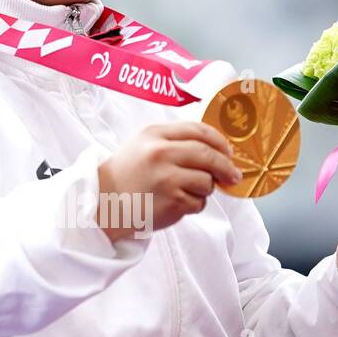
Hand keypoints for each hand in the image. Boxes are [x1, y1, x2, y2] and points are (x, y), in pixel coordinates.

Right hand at [96, 121, 242, 243]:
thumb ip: (175, 141)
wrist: (104, 203)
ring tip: (186, 191)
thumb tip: (218, 150)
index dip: (219, 141)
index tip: (228, 151)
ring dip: (205, 189)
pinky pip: (199, 202)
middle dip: (226, 167)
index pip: (197, 131)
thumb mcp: (144, 145)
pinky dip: (194, 205)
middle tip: (233, 175)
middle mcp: (160, 153)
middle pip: (208, 155)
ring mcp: (166, 178)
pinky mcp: (172, 201)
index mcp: (155, 135)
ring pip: (206, 181)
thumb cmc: (128, 174)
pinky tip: (176, 203)